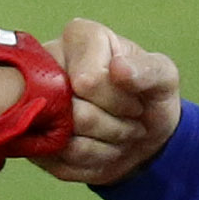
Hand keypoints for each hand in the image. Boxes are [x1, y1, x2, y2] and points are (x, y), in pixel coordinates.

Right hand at [41, 19, 181, 186]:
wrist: (143, 136)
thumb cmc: (149, 96)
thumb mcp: (164, 77)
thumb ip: (148, 70)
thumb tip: (119, 68)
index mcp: (79, 38)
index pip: (88, 81)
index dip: (116, 100)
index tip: (134, 98)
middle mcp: (47, 65)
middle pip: (75, 113)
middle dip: (112, 126)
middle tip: (127, 119)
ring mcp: (35, 103)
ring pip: (67, 142)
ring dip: (104, 146)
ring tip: (116, 133)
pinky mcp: (33, 138)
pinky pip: (60, 161)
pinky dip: (90, 162)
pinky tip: (100, 148)